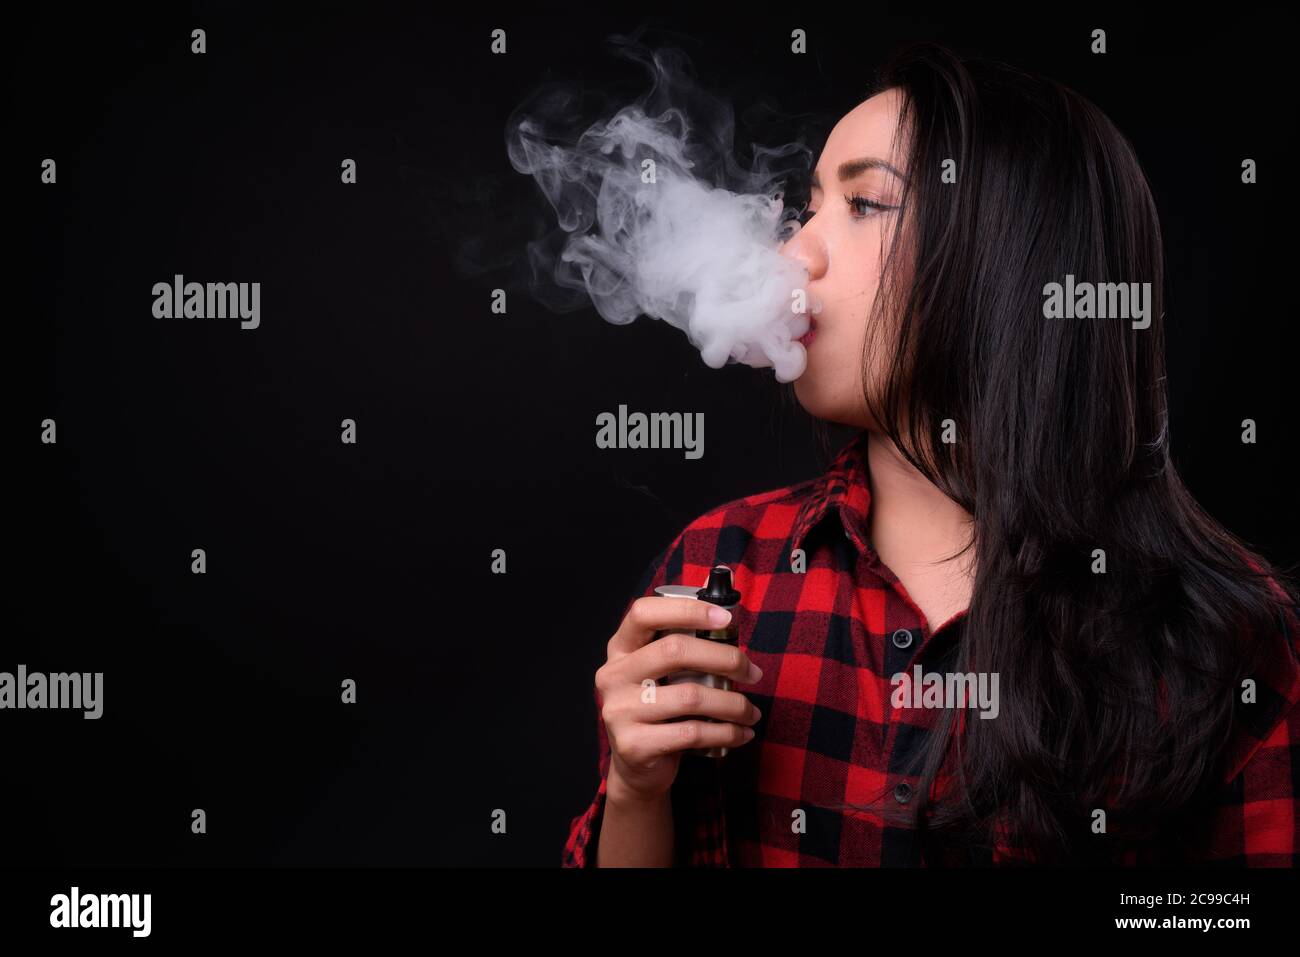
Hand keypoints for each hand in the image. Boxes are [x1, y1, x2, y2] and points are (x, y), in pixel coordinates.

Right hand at [595, 595, 762, 805]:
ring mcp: (619, 711)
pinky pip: (692, 732)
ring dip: (733, 703)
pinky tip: (741, 734)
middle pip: (674, 651)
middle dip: (725, 658)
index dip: (687, 610)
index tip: (725, 619)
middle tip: (752, 672)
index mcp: (621, 649)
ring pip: (691, 696)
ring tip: (751, 711)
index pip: (644, 613)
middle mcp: (613, 675)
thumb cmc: (659, 710)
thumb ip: (684, 647)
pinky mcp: (634, 744)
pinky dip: (725, 732)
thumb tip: (728, 617)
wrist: (637, 767)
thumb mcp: (661, 674)